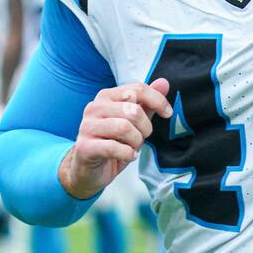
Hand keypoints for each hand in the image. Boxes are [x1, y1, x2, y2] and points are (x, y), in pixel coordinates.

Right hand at [61, 79, 172, 200]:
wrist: (89, 170)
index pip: (137, 89)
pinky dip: (128, 154)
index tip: (168, 113)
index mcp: (106, 96)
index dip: (157, 100)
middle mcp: (94, 107)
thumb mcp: (134, 123)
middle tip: (141, 138)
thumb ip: (147, 103)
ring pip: (124, 128)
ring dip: (136, 142)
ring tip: (132, 148)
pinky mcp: (84, 147)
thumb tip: (164, 82)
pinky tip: (128, 156)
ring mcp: (87, 126)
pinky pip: (114, 147)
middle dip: (145, 128)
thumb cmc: (113, 143)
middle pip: (133, 110)